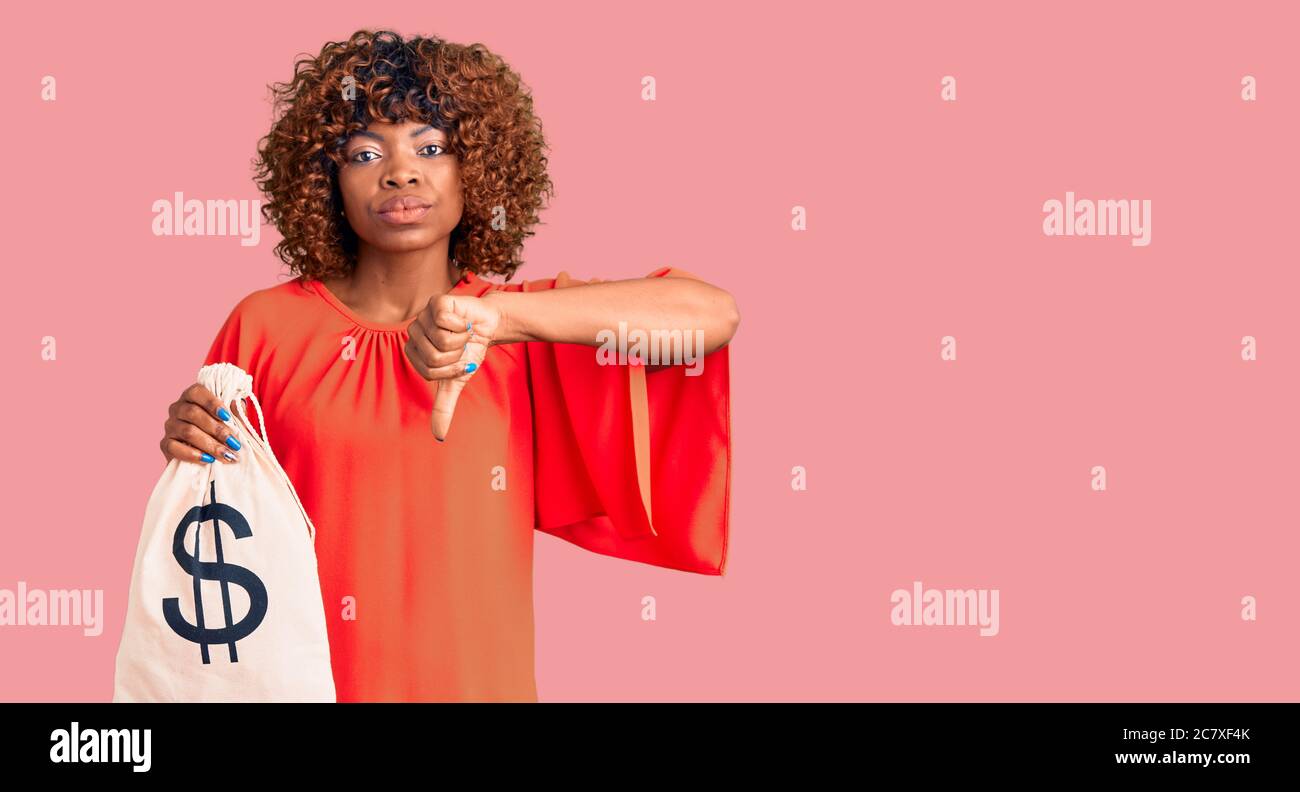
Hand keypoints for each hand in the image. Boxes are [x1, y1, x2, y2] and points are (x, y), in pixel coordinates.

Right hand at [160, 383, 241, 463]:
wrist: (211, 458)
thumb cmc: (222, 432)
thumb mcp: (233, 420)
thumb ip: (234, 412)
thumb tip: (234, 403)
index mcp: (192, 396)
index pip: (196, 392)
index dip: (211, 403)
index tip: (227, 417)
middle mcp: (177, 408)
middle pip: (193, 413)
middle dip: (217, 429)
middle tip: (233, 443)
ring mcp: (170, 426)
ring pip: (187, 432)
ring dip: (210, 444)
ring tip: (226, 455)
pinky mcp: (165, 444)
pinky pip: (174, 448)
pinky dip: (193, 454)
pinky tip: (208, 459)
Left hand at [404, 292, 504, 440]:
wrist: (489, 326)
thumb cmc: (470, 350)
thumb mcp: (457, 380)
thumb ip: (444, 406)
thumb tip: (438, 436)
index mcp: (413, 351)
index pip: (428, 371)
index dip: (450, 370)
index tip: (459, 361)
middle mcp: (413, 332)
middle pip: (433, 357)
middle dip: (456, 355)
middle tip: (462, 345)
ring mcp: (423, 315)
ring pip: (441, 340)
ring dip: (461, 339)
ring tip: (463, 333)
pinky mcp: (437, 301)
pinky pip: (446, 321)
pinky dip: (462, 325)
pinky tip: (463, 321)